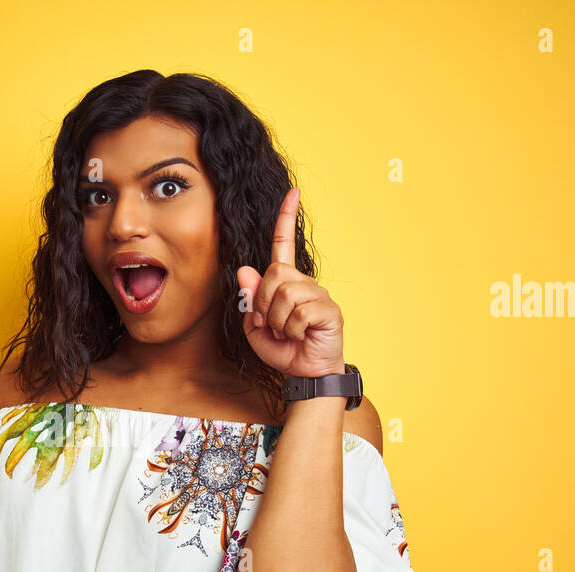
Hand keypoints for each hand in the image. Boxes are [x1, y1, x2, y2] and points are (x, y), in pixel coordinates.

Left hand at [237, 187, 345, 378]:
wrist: (304, 374)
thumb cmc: (283, 350)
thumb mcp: (256, 327)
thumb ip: (250, 300)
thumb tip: (245, 270)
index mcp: (287, 283)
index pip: (284, 246)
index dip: (285, 220)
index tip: (292, 193)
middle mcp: (305, 283)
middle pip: (274, 274)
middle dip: (264, 303)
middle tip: (271, 325)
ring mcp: (319, 295)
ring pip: (285, 294)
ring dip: (278, 320)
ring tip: (287, 333)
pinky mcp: (329, 310)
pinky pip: (298, 312)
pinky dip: (292, 330)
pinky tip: (301, 336)